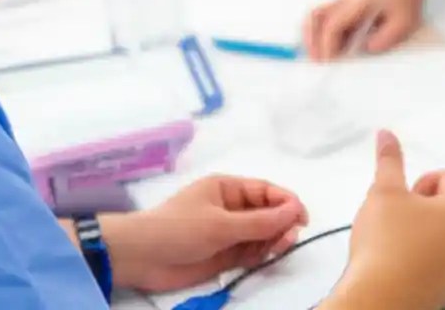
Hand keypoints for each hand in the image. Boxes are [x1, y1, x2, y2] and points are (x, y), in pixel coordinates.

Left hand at [105, 175, 308, 292]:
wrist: (142, 257)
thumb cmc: (178, 229)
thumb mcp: (221, 223)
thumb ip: (260, 221)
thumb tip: (296, 210)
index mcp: (226, 188)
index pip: (265, 191)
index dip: (286, 202)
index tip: (302, 218)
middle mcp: (229, 208)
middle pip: (267, 213)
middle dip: (282, 223)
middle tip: (289, 237)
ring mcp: (227, 232)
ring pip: (262, 234)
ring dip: (273, 240)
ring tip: (277, 247)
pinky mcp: (224, 255)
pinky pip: (251, 252)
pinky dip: (262, 254)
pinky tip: (264, 256)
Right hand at [304, 0, 431, 60]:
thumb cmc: (404, 1)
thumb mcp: (402, 23)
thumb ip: (385, 38)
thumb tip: (366, 48)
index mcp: (359, 4)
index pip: (334, 24)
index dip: (328, 44)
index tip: (329, 60)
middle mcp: (346, 2)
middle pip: (316, 16)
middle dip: (312, 39)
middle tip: (316, 59)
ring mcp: (343, 3)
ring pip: (317, 16)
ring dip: (312, 35)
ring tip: (317, 55)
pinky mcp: (344, 8)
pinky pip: (324, 19)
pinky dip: (320, 34)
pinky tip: (329, 48)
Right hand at [329, 130, 444, 309]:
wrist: (381, 296)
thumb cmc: (385, 238)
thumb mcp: (383, 192)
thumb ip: (389, 160)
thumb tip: (386, 131)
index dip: (419, 183)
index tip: (400, 199)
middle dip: (424, 207)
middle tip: (397, 219)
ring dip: (428, 231)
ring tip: (400, 242)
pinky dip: (430, 256)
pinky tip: (407, 263)